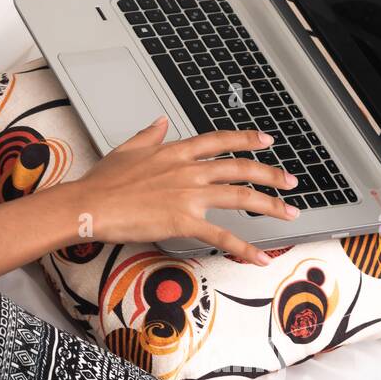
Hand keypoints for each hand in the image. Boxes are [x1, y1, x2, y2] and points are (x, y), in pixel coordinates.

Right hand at [68, 118, 298, 264]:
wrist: (90, 203)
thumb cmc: (103, 181)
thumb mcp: (127, 148)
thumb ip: (149, 135)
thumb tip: (160, 122)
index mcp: (176, 152)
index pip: (219, 142)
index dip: (246, 140)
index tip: (266, 141)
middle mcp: (189, 171)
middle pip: (240, 169)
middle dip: (270, 175)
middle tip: (290, 182)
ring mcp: (189, 196)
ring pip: (241, 197)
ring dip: (270, 205)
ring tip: (290, 213)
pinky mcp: (184, 222)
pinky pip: (223, 236)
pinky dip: (245, 248)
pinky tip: (260, 256)